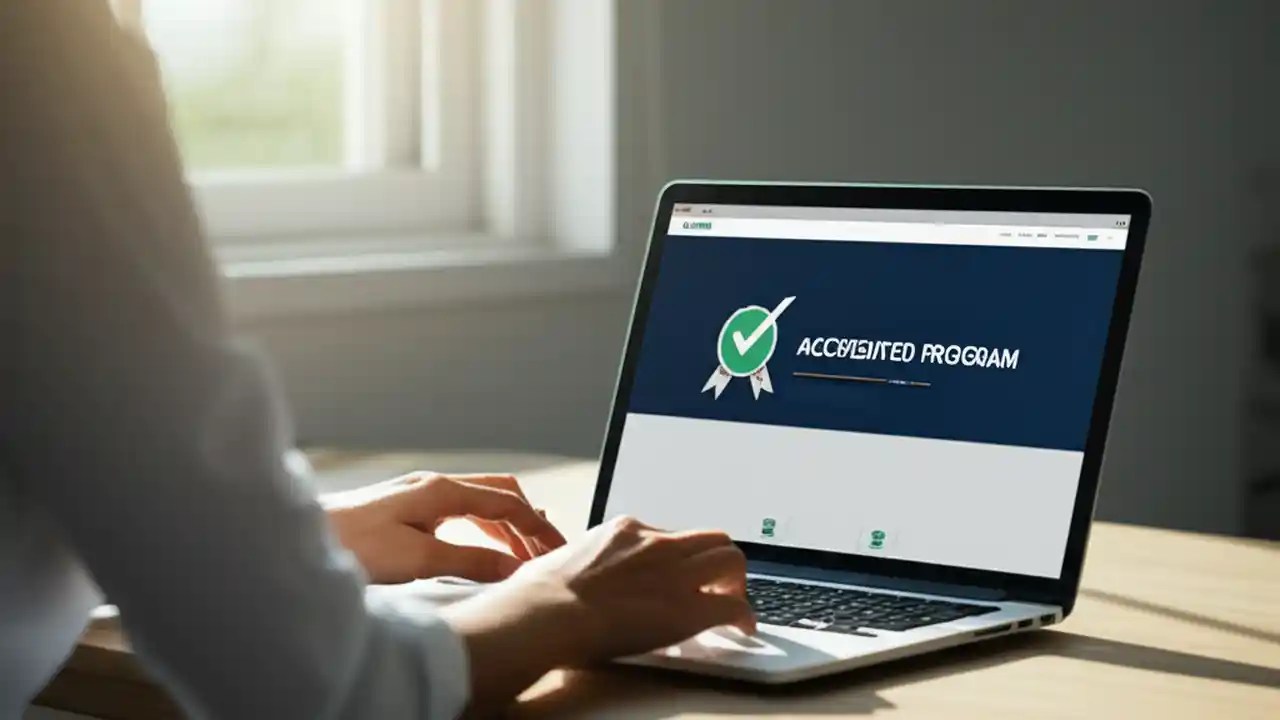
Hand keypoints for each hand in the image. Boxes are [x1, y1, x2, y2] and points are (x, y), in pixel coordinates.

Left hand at [322, 472, 565, 583]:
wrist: (299, 540)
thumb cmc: (351, 546)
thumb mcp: (418, 559)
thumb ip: (470, 561)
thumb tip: (514, 566)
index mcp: (441, 490)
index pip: (507, 503)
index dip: (537, 528)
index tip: (559, 549)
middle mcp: (432, 485)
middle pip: (498, 495)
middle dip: (528, 521)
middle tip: (550, 550)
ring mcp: (417, 496)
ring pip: (478, 504)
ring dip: (505, 527)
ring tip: (526, 554)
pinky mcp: (403, 512)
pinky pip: (458, 515)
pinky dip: (482, 531)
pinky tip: (484, 549)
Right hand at [441, 515, 752, 712]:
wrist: (545, 614)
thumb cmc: (539, 594)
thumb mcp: (561, 559)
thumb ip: (580, 561)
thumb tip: (566, 571)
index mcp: (625, 530)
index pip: (670, 535)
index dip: (680, 556)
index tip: (678, 571)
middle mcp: (656, 543)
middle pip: (710, 537)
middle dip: (719, 560)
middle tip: (719, 583)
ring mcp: (674, 572)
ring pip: (730, 559)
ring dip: (736, 581)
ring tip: (733, 600)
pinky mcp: (686, 607)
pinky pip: (731, 605)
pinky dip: (743, 615)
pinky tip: (743, 628)